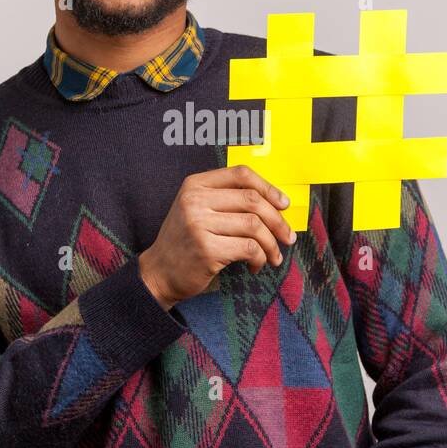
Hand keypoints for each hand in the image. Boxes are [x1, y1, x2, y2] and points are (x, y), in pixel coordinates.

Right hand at [137, 165, 296, 310]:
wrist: (159, 272)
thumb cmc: (187, 241)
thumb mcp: (198, 210)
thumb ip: (227, 199)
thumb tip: (277, 203)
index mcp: (195, 185)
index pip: (241, 174)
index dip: (268, 188)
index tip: (284, 204)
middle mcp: (195, 200)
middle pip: (252, 200)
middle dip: (278, 220)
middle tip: (287, 237)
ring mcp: (199, 224)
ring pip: (254, 226)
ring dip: (271, 244)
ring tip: (273, 256)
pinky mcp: (207, 250)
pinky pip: (249, 248)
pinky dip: (260, 258)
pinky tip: (256, 265)